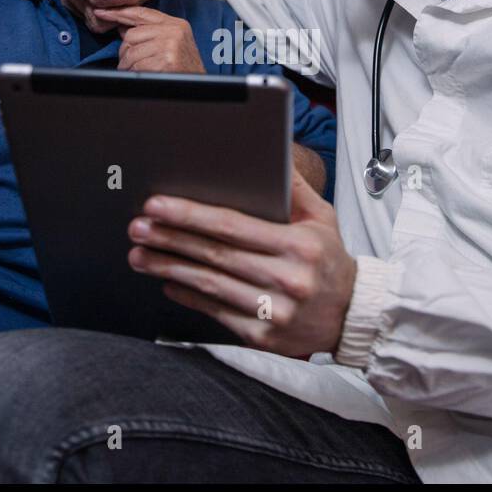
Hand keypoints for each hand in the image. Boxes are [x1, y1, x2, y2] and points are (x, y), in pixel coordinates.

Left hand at [94, 6, 205, 73]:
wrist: (200, 87)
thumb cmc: (183, 66)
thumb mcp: (172, 42)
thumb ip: (150, 32)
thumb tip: (122, 27)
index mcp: (175, 24)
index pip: (140, 14)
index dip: (119, 13)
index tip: (101, 12)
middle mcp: (173, 31)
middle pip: (131, 36)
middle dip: (126, 51)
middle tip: (134, 62)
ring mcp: (170, 46)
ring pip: (130, 52)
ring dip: (129, 65)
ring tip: (141, 70)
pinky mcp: (166, 61)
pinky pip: (136, 66)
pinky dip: (135, 73)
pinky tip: (145, 74)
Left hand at [127, 171, 356, 355]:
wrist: (354, 316)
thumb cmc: (331, 261)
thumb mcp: (322, 217)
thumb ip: (293, 187)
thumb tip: (271, 153)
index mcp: (299, 245)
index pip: (233, 226)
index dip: (191, 214)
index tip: (157, 205)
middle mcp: (287, 279)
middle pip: (215, 254)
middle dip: (170, 238)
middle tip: (138, 227)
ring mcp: (274, 312)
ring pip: (209, 285)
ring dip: (169, 268)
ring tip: (140, 254)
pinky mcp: (263, 337)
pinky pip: (216, 312)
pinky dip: (188, 296)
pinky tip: (167, 282)